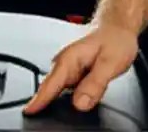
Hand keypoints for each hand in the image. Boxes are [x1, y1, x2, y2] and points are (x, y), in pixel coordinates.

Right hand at [24, 22, 138, 115]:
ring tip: (55, 114)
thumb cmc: (116, 41)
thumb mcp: (111, 63)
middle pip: (48, 91)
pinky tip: (73, 104)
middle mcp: (64, 65)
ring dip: (53, 104)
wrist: (119, 30)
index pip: (49, 85)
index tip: (28, 112)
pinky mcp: (74, 76)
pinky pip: (65, 91)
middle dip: (43, 105)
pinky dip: (65, 100)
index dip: (38, 101)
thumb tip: (81, 103)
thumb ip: (95, 83)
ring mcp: (68, 71)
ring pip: (56, 92)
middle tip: (40, 118)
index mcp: (69, 59)